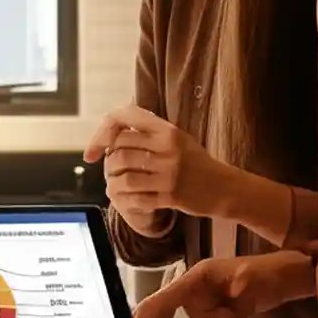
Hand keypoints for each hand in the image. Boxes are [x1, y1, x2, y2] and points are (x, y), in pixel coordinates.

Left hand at [83, 105, 228, 219]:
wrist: (223, 187)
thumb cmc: (195, 162)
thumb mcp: (177, 137)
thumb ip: (149, 131)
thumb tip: (112, 129)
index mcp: (167, 130)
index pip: (124, 118)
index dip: (102, 132)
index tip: (93, 150)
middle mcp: (167, 149)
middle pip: (119, 149)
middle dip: (107, 162)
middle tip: (110, 170)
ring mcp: (169, 173)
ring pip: (123, 176)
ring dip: (113, 183)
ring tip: (114, 185)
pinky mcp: (171, 196)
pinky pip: (135, 198)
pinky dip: (124, 200)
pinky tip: (124, 199)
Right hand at [129, 252, 315, 317]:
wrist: (289, 278)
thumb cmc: (269, 273)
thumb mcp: (254, 280)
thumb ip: (241, 289)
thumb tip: (231, 302)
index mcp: (200, 275)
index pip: (169, 295)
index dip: (150, 310)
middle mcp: (199, 283)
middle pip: (186, 311)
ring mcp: (208, 294)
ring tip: (242, 316)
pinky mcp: (219, 304)